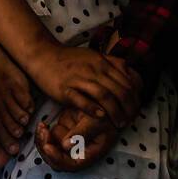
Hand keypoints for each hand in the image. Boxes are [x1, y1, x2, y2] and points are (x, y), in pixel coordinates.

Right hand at [26, 42, 140, 126]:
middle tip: (130, 120)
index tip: (136, 109)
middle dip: (129, 108)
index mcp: (101, 63)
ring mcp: (78, 79)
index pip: (126, 82)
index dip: (135, 98)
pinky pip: (81, 100)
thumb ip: (112, 62)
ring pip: (104, 96)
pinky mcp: (64, 89)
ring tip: (119, 123)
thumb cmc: (68, 59)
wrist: (41, 55)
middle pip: (119, 91)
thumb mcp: (93, 55)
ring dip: (115, 112)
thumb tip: (130, 71)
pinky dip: (93, 109)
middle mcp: (93, 70)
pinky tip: (101, 117)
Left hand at [34, 106, 118, 172]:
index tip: (48, 146)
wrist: (99, 104)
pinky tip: (42, 124)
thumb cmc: (103, 114)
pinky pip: (47, 139)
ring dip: (42, 139)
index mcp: (89, 154)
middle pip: (56, 161)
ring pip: (49, 150)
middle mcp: (77, 152)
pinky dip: (42, 133)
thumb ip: (81, 133)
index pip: (72, 164)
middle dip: (46, 148)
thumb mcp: (95, 122)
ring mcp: (68, 143)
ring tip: (42, 127)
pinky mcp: (62, 133)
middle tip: (42, 133)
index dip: (58, 158)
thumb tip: (65, 146)